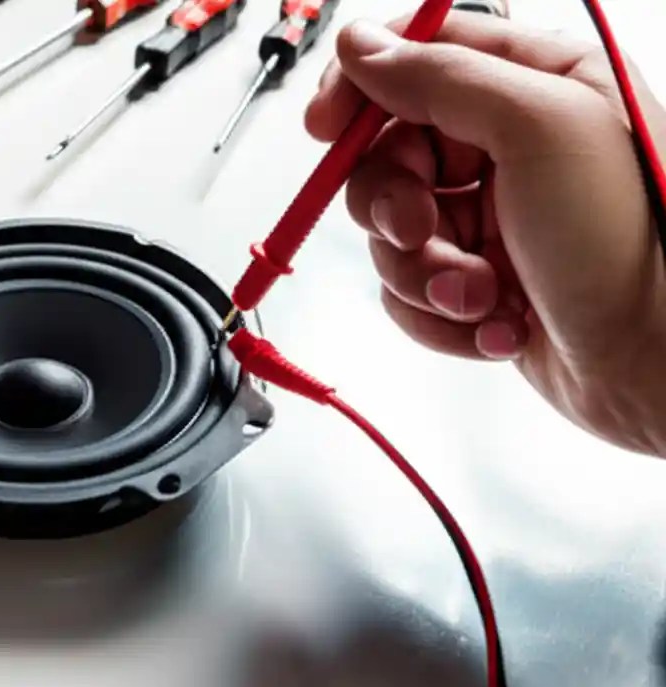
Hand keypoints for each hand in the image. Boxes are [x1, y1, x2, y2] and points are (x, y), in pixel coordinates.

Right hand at [306, 11, 665, 455]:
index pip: (421, 57)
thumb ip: (441, 78)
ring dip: (423, 273)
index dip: (363, 88)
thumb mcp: (541, 130)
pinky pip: (408, 290)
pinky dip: (437, 315)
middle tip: (422, 231)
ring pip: (391, 231)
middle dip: (394, 204)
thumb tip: (361, 46)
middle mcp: (510, 148)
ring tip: (480, 295)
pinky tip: (493, 324)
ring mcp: (492, 218)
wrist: (665, 366)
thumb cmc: (638, 246)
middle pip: (389, 151)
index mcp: (538, 84)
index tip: (328, 127)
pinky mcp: (478, 282)